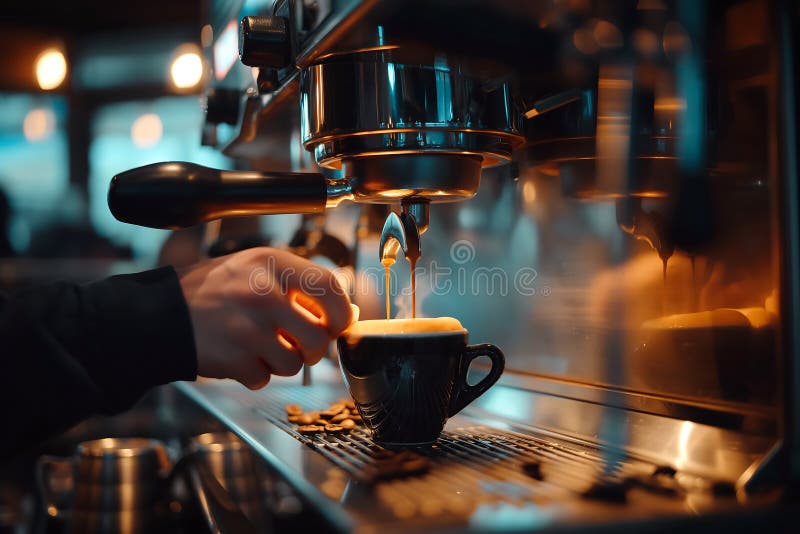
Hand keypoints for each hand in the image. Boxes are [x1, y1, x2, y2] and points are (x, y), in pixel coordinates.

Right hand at [178, 247, 351, 388]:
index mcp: (272, 263)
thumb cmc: (213, 291)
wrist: (159, 314)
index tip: (337, 323)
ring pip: (295, 363)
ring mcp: (249, 328)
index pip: (330, 287)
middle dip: (313, 348)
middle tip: (297, 343)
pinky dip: (255, 373)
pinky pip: (265, 378)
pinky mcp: (235, 359)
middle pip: (319, 336)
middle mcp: (263, 293)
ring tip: (258, 346)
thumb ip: (299, 286)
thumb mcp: (255, 270)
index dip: (341, 312)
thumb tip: (347, 314)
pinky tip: (237, 354)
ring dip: (281, 362)